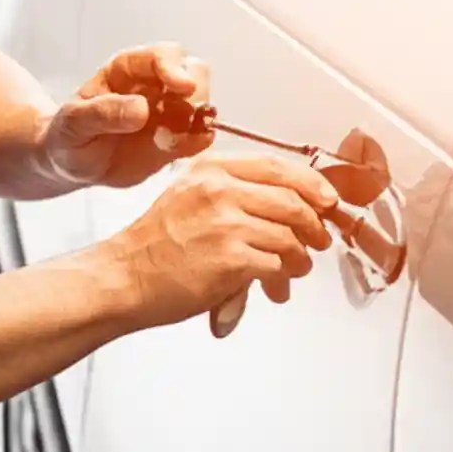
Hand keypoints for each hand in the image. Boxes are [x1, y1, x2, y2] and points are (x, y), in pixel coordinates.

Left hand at [41, 43, 214, 187]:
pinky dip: (200, 141)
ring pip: (203, 102)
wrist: (72, 164)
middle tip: (183, 116)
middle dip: (197, 92)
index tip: (183, 87)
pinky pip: (201, 135)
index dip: (175, 67)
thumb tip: (142, 109)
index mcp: (128, 70)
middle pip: (195, 71)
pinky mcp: (178, 139)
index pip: (162, 55)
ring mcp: (169, 112)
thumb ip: (103, 113)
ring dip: (198, 120)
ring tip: (170, 141)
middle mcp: (155, 85)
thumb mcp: (73, 124)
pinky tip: (181, 150)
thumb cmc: (69, 135)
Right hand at [107, 155, 339, 329]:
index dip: (311, 183)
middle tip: (319, 240)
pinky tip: (274, 286)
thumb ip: (236, 192)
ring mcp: (226, 223)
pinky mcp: (231, 259)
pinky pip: (276, 265)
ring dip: (300, 258)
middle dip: (314, 224)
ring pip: (289, 236)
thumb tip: (291, 206)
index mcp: (211, 168)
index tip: (327, 199)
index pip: (277, 166)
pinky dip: (281, 277)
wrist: (125, 277)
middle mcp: (219, 189)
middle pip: (292, 200)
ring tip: (295, 269)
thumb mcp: (190, 195)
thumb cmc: (156, 244)